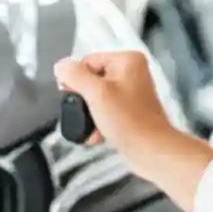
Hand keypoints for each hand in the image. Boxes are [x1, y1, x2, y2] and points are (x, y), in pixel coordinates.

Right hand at [54, 52, 175, 164]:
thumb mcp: (95, 93)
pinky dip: (98, 122)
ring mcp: (132, 92)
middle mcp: (132, 72)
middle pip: (91, 80)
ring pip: (96, 98)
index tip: (77, 98)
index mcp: (128, 60)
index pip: (87, 61)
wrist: (151, 151)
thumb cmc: (130, 122)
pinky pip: (105, 111)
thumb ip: (74, 75)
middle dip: (83, 101)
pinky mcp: (130, 111)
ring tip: (92, 128)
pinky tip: (97, 135)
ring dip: (89, 115)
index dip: (78, 81)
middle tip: (86, 114)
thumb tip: (61, 66)